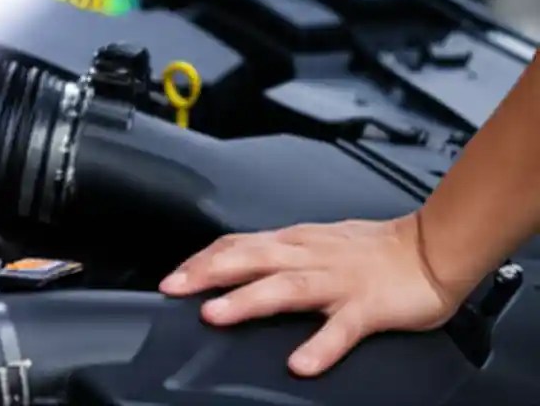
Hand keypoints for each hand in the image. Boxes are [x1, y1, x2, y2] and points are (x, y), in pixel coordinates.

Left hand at [159, 214, 461, 376]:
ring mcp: (338, 281)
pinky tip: (301, 363)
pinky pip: (341, 329)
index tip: (172, 278)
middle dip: (208, 273)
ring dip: (248, 300)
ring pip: (286, 287)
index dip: (203, 259)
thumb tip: (235, 264)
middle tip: (174, 289)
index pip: (238, 245)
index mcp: (295, 242)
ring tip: (217, 315)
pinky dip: (320, 345)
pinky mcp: (368, 306)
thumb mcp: (315, 243)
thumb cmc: (373, 250)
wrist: (434, 250)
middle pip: (250, 259)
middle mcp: (309, 256)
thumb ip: (277, 254)